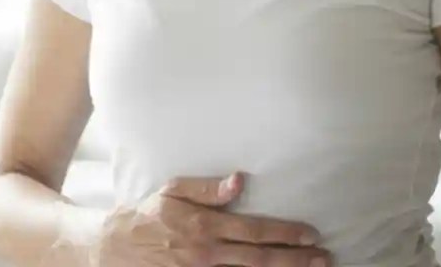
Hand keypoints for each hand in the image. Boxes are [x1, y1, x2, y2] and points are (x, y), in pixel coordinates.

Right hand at [92, 171, 330, 266]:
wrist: (115, 248)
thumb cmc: (149, 214)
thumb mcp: (174, 190)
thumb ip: (208, 188)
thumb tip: (240, 181)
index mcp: (204, 226)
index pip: (254, 231)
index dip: (285, 233)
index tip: (312, 235)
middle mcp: (207, 254)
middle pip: (259, 259)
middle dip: (295, 260)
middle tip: (324, 259)